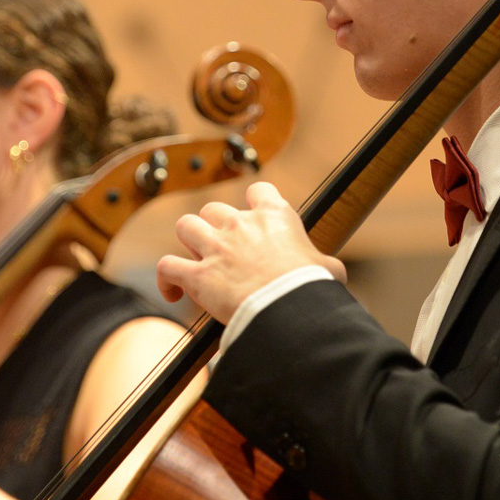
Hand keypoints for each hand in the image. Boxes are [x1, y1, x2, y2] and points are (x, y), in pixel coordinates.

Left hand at [155, 181, 344, 323]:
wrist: (287, 309)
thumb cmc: (311, 288)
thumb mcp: (328, 270)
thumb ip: (324, 263)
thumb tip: (331, 273)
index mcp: (274, 217)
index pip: (259, 191)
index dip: (254, 202)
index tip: (253, 218)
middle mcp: (240, 225)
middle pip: (214, 209)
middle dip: (215, 227)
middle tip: (225, 252)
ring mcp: (215, 247)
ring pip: (186, 226)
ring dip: (190, 242)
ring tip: (198, 261)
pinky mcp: (196, 275)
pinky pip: (167, 267)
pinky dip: (167, 279)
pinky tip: (174, 292)